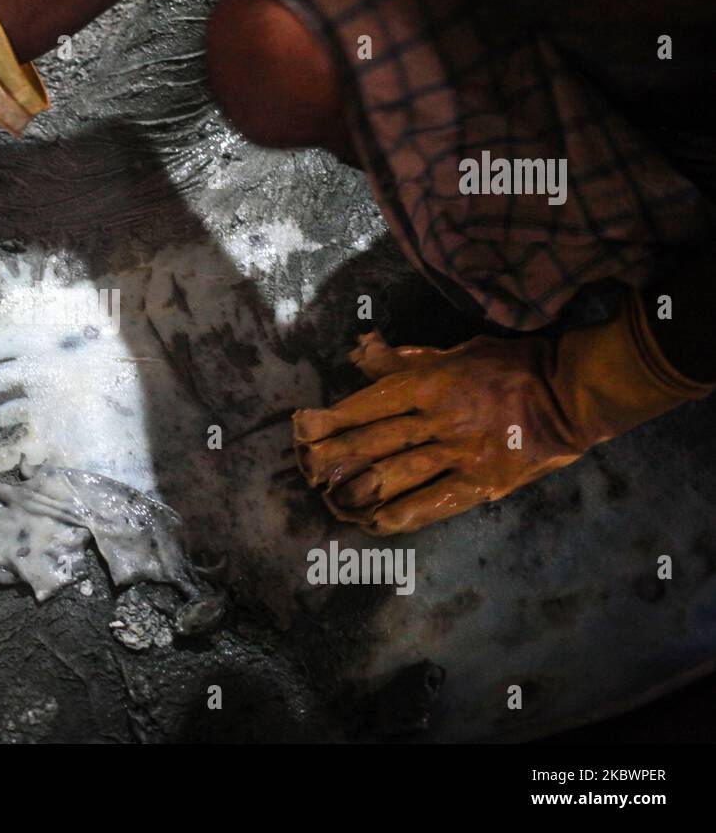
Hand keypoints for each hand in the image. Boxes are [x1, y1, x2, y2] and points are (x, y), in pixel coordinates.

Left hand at [292, 331, 584, 534]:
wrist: (570, 393)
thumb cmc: (509, 366)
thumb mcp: (455, 351)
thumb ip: (404, 358)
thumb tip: (359, 350)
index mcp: (429, 383)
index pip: (368, 403)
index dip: (332, 419)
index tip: (303, 429)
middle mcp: (438, 419)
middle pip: (373, 442)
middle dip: (334, 459)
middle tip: (306, 471)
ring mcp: (459, 453)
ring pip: (397, 474)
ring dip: (358, 490)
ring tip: (332, 500)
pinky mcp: (482, 481)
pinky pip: (434, 501)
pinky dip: (402, 514)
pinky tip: (375, 523)